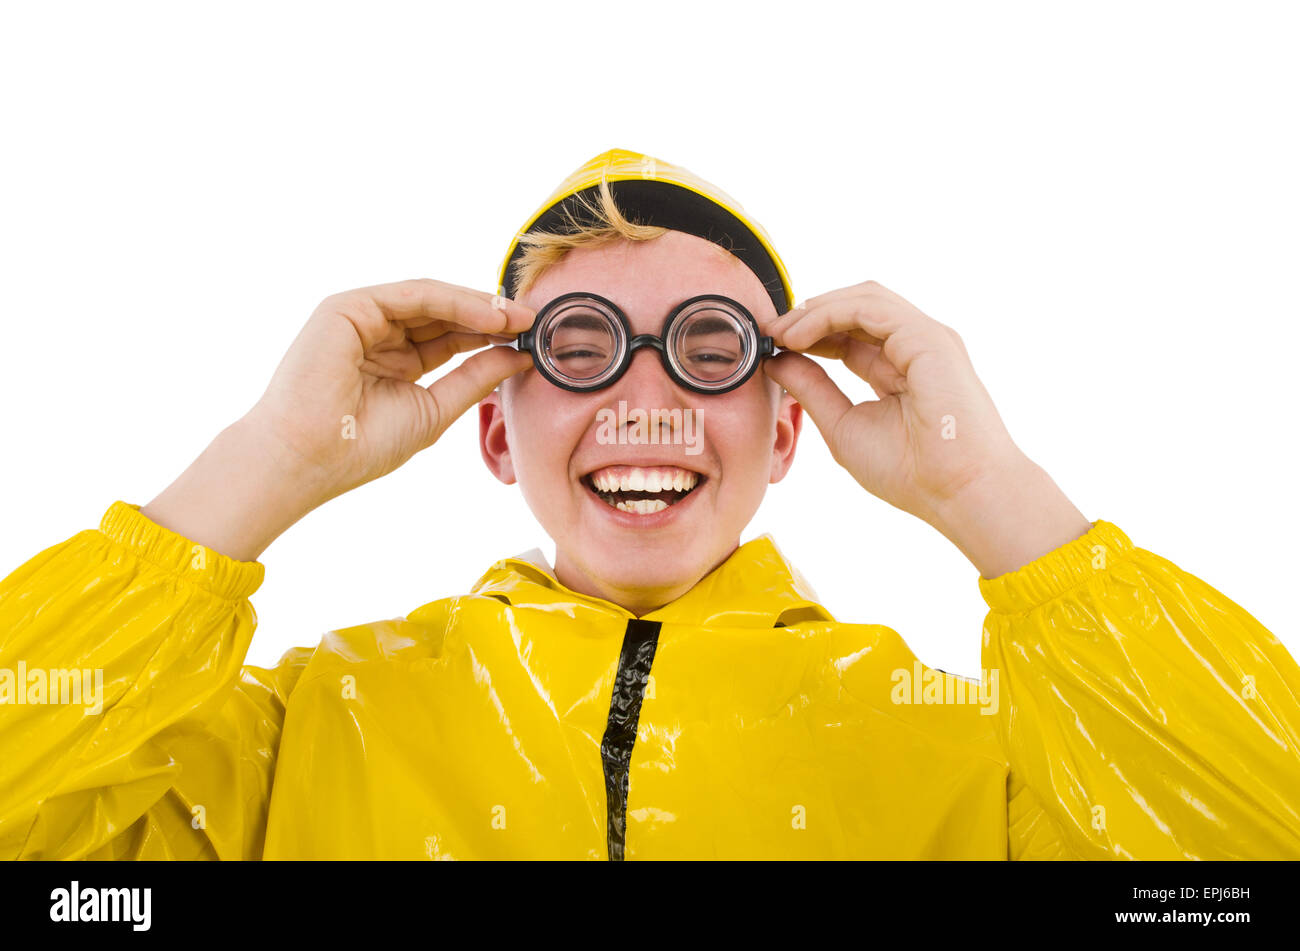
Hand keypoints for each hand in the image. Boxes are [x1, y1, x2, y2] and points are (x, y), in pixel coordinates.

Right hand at [247, 278, 534, 502]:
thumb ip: (474, 379)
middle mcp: (379, 334)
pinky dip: (454, 301)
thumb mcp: (435, 408)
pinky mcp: (348, 307)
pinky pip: (413, 295)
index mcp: (396, 360)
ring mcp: (362, 317)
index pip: (452, 337)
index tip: (531, 340)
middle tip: (534, 321)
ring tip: (518, 318)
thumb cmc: (361, 445)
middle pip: (445, 314)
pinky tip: (489, 315)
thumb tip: (518, 358)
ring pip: (432, 299)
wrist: (310, 458)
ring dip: (479, 305)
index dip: (492, 335)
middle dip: (492, 315)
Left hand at [761, 280, 1090, 577]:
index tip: (773, 345)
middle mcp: (916, 346)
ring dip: (815, 310)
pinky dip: (830, 314)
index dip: (810, 332)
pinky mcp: (928, 338)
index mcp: (901, 368)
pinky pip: (871, 308)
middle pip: (856, 308)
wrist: (960, 494)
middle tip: (770, 332)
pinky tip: (800, 335)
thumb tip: (777, 360)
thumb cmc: (912, 473)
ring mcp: (926, 338)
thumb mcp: (844, 425)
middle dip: (808, 314)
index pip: (850, 334)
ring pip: (864, 299)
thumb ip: (812, 389)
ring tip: (781, 332)